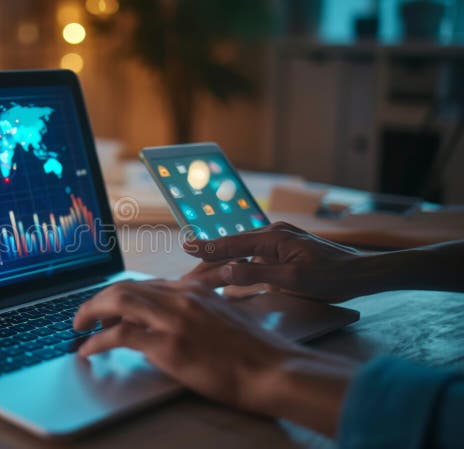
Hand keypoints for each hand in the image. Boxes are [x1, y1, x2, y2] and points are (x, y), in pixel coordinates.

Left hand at [73, 278, 354, 435]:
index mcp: (194, 289)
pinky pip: (119, 336)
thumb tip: (174, 321)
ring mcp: (174, 319)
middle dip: (97, 301)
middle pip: (125, 288)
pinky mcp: (168, 345)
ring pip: (117, 302)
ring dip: (90, 313)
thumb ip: (198, 311)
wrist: (274, 370)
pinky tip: (87, 350)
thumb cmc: (255, 352)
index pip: (145, 284)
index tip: (106, 309)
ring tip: (77, 328)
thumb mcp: (225, 317)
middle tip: (82, 317)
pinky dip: (97, 341)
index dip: (120, 296)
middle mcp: (181, 297)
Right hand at [182, 222, 370, 301]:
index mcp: (273, 238)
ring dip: (222, 263)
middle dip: (209, 258)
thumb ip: (257, 275)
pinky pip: (254, 257)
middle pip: (234, 247)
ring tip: (199, 272)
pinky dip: (238, 265)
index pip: (232, 243)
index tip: (185, 245)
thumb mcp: (293, 281)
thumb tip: (226, 271)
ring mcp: (279, 242)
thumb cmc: (333, 278)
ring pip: (243, 252)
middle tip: (186, 267)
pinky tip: (228, 273)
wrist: (364, 273)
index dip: (208, 246)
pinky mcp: (284, 252)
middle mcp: (273, 235)